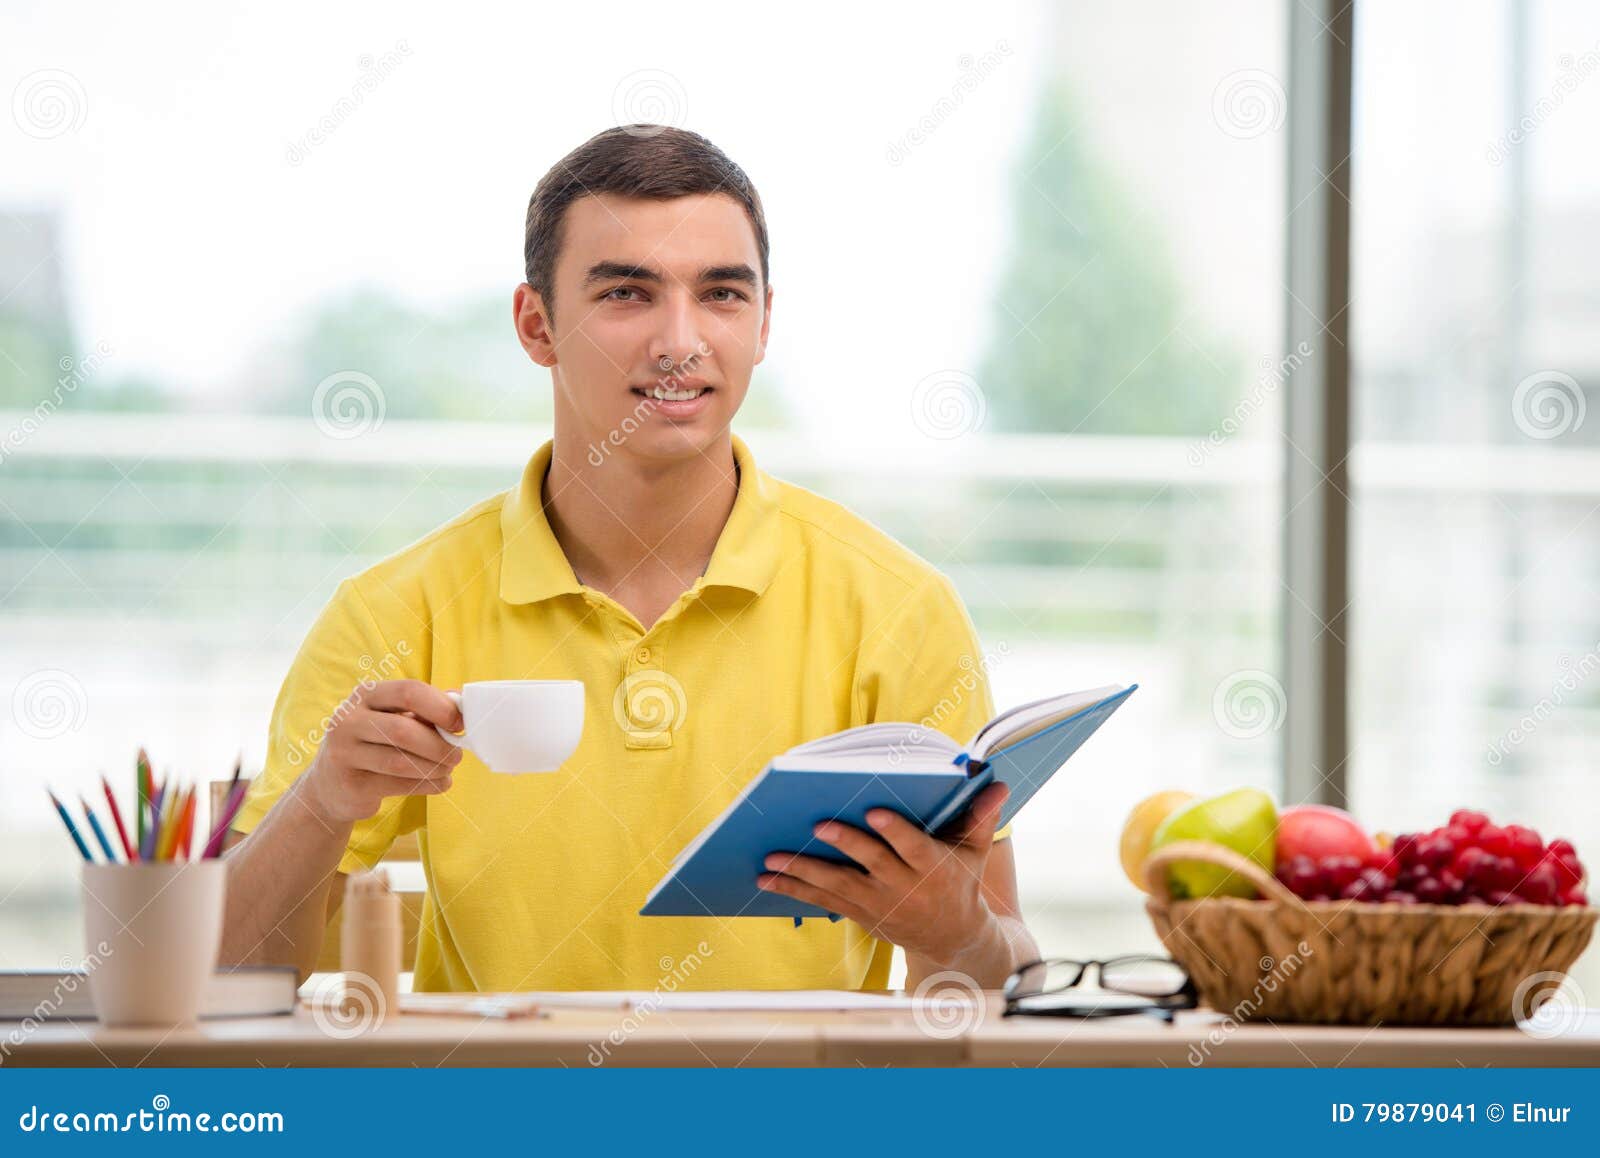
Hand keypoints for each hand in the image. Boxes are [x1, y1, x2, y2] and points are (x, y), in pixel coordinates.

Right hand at [302, 679, 463, 823]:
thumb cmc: (374, 743)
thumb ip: (426, 708)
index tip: (460, 724)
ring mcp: (344, 753)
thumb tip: (463, 703)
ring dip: (435, 768)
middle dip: (439, 745)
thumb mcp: (394, 717)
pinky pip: (399, 785)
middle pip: (404, 730)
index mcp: (364, 694)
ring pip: (401, 762)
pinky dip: (428, 785)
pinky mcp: (351, 784)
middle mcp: (347, 720)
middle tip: (457, 755)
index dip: (441, 707)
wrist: (330, 784)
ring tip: (448, 769)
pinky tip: (439, 783)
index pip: (408, 691)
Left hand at [757, 782, 1009, 966]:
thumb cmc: (961, 881)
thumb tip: (998, 783)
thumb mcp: (974, 852)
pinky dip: (794, 890)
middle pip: (871, 864)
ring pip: (838, 886)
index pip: (913, 847)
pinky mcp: (860, 914)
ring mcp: (878, 903)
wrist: (952, 938)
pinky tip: (766, 879)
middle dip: (844, 845)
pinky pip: (823, 901)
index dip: (895, 831)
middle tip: (817, 825)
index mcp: (932, 866)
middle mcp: (903, 886)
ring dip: (802, 873)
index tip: (874, 813)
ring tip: (770, 860)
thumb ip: (981, 817)